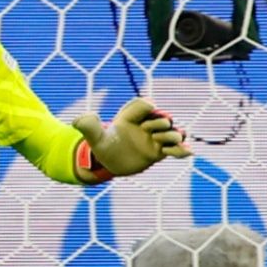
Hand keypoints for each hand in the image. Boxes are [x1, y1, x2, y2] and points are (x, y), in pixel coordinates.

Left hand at [73, 97, 190, 179]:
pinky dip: (182, 150)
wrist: (109, 162)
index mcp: (131, 115)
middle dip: (162, 124)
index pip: (145, 104)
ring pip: (172, 133)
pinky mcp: (159, 151)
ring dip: (174, 136)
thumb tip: (78, 121)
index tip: (147, 118)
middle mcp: (146, 124)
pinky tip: (188, 152)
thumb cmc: (102, 145)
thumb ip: (88, 127)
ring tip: (170, 145)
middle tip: (153, 135)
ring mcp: (154, 138)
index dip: (148, 109)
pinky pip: (175, 149)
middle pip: (162, 118)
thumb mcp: (94, 137)